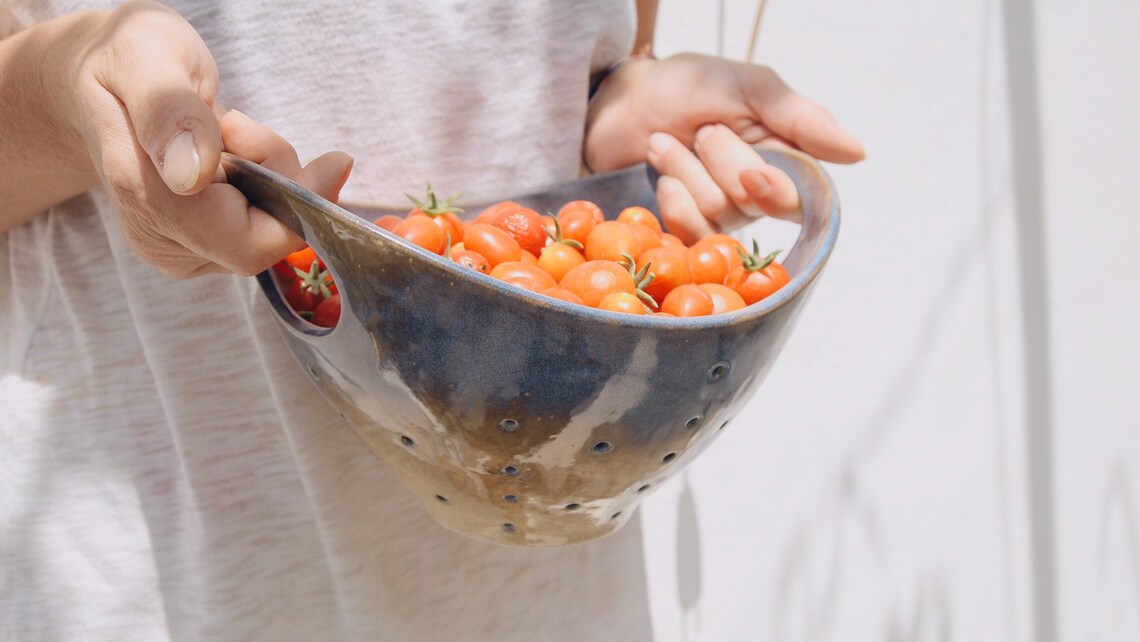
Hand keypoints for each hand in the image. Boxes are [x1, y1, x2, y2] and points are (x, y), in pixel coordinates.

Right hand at [25, 1, 350, 276]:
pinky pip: (257, 227)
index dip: (300, 210)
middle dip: (277, 180)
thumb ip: (169, 113)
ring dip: (267, 179)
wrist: (94, 79)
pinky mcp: (194, 245)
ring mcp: (176, 247)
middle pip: (265, 238)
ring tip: (220, 129)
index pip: (249, 243)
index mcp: (146, 197)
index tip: (334, 161)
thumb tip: (192, 176)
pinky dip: (258, 187)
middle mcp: (160, 237)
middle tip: (236, 123)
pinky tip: (223, 154)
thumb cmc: (125, 59)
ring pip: (265, 232)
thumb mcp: (147, 57)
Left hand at [584, 52, 863, 242]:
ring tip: (667, 142)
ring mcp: (719, 217)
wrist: (624, 99)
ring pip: (716, 212)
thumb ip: (801, 119)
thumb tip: (858, 153)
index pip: (805, 198)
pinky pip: (690, 234)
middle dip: (721, 159)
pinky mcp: (684, 231)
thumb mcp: (750, 87)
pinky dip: (671, 197)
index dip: (778, 192)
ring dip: (684, 168)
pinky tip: (660, 175)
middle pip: (755, 203)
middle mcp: (757, 195)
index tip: (754, 175)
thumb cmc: (690, 87)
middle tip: (703, 130)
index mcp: (783, 159)